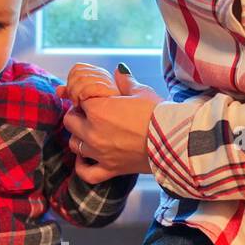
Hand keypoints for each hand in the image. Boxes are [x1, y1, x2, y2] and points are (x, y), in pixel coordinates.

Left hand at [60, 64, 161, 181]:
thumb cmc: (158, 113)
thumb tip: (119, 71)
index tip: (93, 98)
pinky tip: (84, 158)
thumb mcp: (140, 92)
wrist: (173, 140)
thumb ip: (125, 81)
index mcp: (98, 110)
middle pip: (71, 121)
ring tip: (90, 132)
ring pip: (75, 144)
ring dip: (79, 137)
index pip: (79, 99)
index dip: (85, 97)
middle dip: (78, 115)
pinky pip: (86, 173)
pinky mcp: (110, 169)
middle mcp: (93, 132)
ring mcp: (100, 153)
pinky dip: (82, 166)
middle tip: (90, 113)